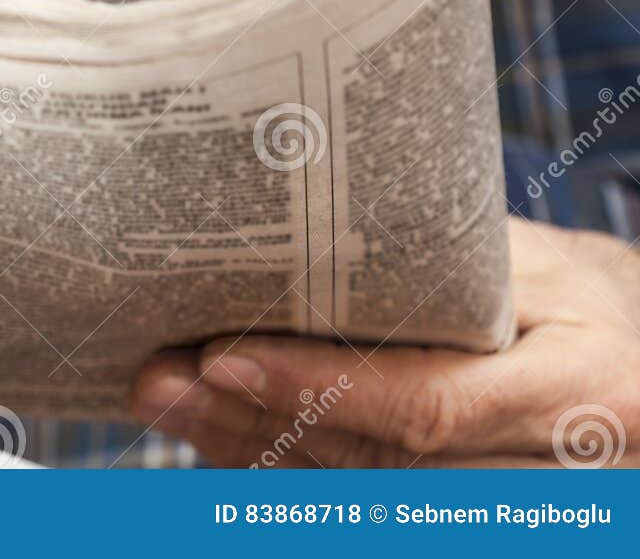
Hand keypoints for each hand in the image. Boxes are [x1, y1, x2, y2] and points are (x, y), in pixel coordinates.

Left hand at [130, 218, 639, 465]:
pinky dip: (278, 468)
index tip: (226, 360)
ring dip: (247, 448)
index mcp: (574, 391)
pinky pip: (361, 498)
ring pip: (359, 490)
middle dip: (254, 422)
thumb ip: (436, 268)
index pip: (426, 404)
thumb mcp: (532, 268)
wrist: (635, 371)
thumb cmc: (579, 301)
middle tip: (160, 382)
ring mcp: (505, 506)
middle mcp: (544, 467)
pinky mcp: (462, 510)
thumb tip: (292, 242)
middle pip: (374, 461)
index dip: (319, 390)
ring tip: (163, 400)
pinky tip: (210, 432)